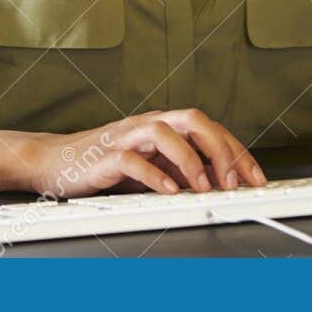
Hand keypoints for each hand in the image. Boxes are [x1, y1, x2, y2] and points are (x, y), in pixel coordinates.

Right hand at [27, 108, 268, 197]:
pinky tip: (168, 191)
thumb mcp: (152, 164)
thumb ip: (180, 169)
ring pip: (165, 133)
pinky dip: (154, 175)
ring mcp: (126, 136)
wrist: (55, 161)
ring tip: (203, 188)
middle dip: (220, 149)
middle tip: (234, 181)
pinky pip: (133, 160)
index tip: (256, 178)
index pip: (210, 129)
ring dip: (190, 160)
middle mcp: (149, 124)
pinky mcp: (105, 155)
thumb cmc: (105, 162)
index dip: (237, 151)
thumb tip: (219, 184)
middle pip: (193, 119)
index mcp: (164, 125)